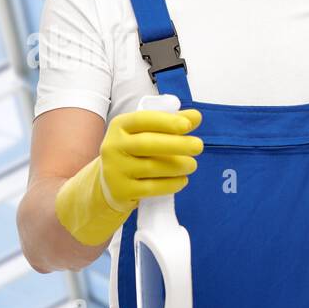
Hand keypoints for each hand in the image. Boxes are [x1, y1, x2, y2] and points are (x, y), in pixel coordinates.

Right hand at [54, 107, 203, 245]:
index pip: (142, 119)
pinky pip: (151, 188)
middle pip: (147, 143)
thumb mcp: (146, 134)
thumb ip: (171, 124)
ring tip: (191, 165)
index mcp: (119, 126)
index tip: (188, 125)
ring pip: (152, 167)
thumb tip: (196, 116)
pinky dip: (171, 184)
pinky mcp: (121, 191)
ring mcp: (115, 170)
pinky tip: (182, 180)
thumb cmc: (135, 152)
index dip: (165, 122)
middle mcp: (112, 146)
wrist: (110, 183)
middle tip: (198, 146)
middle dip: (176, 144)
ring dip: (177, 166)